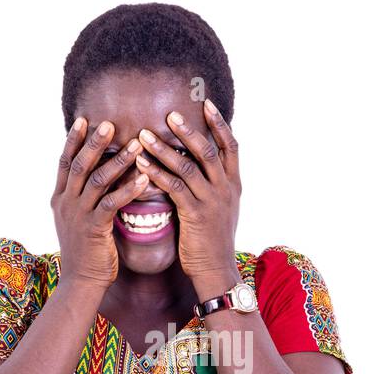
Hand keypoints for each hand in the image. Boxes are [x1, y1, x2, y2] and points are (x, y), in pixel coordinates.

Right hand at [51, 117, 148, 287]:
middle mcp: (66, 203)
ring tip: (136, 145)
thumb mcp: (79, 219)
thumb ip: (85, 197)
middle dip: (94, 142)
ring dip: (118, 160)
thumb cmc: (86, 251)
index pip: (65, 162)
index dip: (73, 140)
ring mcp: (78, 215)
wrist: (81, 282)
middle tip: (109, 123)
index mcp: (60, 198)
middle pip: (79, 165)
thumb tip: (98, 176)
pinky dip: (128, 188)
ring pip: (96, 180)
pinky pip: (111, 203)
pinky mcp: (94, 228)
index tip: (84, 120)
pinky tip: (145, 177)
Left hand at [134, 99, 241, 290]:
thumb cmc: (213, 241)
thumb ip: (213, 186)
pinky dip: (156, 172)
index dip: (219, 123)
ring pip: (188, 166)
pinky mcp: (195, 215)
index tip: (206, 103)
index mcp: (233, 185)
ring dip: (164, 148)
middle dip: (189, 130)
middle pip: (208, 150)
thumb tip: (199, 165)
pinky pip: (173, 188)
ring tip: (143, 135)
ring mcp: (211, 201)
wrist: (216, 271)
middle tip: (170, 113)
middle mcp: (225, 189)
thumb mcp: (221, 209)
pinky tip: (140, 163)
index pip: (231, 146)